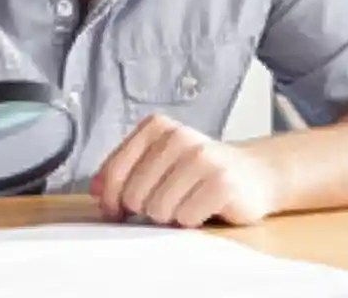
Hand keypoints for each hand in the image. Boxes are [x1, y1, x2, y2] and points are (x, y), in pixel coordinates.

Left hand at [90, 114, 275, 227]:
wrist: (252, 174)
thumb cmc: (197, 173)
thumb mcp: (158, 163)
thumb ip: (123, 172)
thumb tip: (95, 190)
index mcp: (156, 127)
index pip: (115, 172)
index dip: (111, 199)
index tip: (118, 210)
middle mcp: (179, 136)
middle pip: (134, 195)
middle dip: (147, 209)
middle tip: (168, 202)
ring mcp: (202, 157)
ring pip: (158, 209)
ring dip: (171, 216)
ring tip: (187, 202)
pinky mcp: (222, 181)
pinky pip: (186, 217)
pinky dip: (192, 220)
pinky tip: (204, 207)